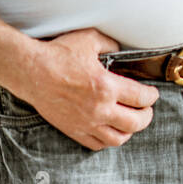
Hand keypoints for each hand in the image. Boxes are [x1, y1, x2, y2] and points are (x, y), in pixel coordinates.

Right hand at [12, 28, 159, 150]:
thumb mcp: (91, 39)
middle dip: (147, 117)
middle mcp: (98, 108)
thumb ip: (112, 45)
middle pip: (135, 123)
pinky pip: (96, 144)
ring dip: (129, 131)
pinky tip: (111, 130)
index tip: (152, 94)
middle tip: (147, 110)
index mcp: (106, 86)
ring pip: (117, 139)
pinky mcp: (72, 130)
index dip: (152, 96)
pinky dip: (108, 140)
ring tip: (131, 121)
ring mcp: (85, 122)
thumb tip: (122, 51)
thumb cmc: (59, 54)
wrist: (30, 71)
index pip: (141, 98)